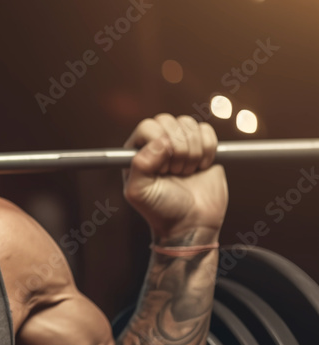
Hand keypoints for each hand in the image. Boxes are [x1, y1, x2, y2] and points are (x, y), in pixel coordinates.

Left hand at [123, 114, 227, 241]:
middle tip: (176, 172)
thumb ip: (139, 165)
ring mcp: (180, 143)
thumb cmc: (161, 209)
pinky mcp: (203, 146)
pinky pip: (207, 131)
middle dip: (178, 148)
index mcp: (137, 151)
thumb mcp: (139, 192)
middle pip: (169, 121)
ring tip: (186, 172)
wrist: (192, 223)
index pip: (148, 126)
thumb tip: (160, 141)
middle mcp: (157, 143)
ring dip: (193, 151)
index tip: (163, 168)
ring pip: (189, 124)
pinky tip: (201, 167)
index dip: (160, 143)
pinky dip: (208, 149)